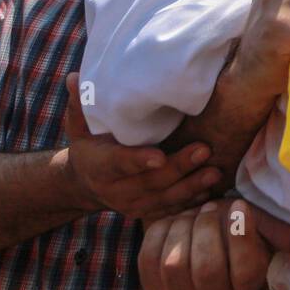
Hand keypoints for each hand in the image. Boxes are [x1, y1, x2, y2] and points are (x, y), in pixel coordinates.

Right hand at [62, 72, 222, 220]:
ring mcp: (131, 205)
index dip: (138, 161)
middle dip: (179, 167)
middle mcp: (115, 190)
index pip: (119, 163)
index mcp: (98, 166)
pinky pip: (170, 209)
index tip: (160, 156)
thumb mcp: (80, 126)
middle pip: (150, 181)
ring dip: (191, 186)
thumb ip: (81, 104)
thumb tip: (75, 76)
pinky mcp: (146, 213)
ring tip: (215, 172)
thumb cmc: (90, 145)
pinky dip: (191, 201)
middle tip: (204, 150)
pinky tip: (210, 191)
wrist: (86, 184)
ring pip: (164, 198)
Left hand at [139, 197, 289, 289]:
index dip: (240, 234)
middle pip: (204, 268)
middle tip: (211, 207)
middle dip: (206, 228)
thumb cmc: (233, 230)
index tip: (239, 206)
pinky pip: (149, 257)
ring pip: (174, 262)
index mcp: (247, 285)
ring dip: (182, 227)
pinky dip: (160, 232)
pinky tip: (173, 224)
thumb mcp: (263, 229)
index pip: (245, 267)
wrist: (197, 235)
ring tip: (193, 215)